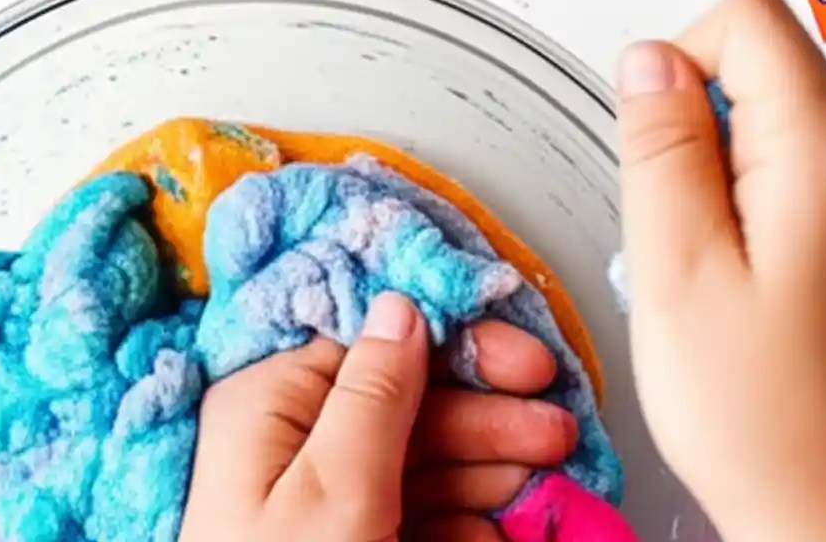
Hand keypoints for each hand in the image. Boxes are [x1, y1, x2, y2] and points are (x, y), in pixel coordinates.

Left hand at [180, 292, 576, 541]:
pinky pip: (408, 515)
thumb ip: (373, 394)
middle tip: (556, 433)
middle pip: (405, 405)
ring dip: (483, 466)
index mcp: (270, 404)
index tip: (526, 368)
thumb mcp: (334, 489)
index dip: (458, 349)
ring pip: (415, 461)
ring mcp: (315, 497)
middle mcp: (287, 440)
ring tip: (542, 477)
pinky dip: (457, 522)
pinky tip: (492, 534)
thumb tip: (399, 306)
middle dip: (485, 418)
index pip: (377, 347)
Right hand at [616, 0, 825, 540]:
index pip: (746, 21)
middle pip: (759, 69)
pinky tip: (735, 286)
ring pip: (770, 125)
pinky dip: (745, 210)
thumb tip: (649, 59)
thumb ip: (659, 145)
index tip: (658, 158)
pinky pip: (791, 175)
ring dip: (713, 179)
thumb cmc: (761, 415)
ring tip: (709, 272)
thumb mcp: (675, 266)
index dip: (676, 70)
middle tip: (682, 236)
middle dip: (693, 133)